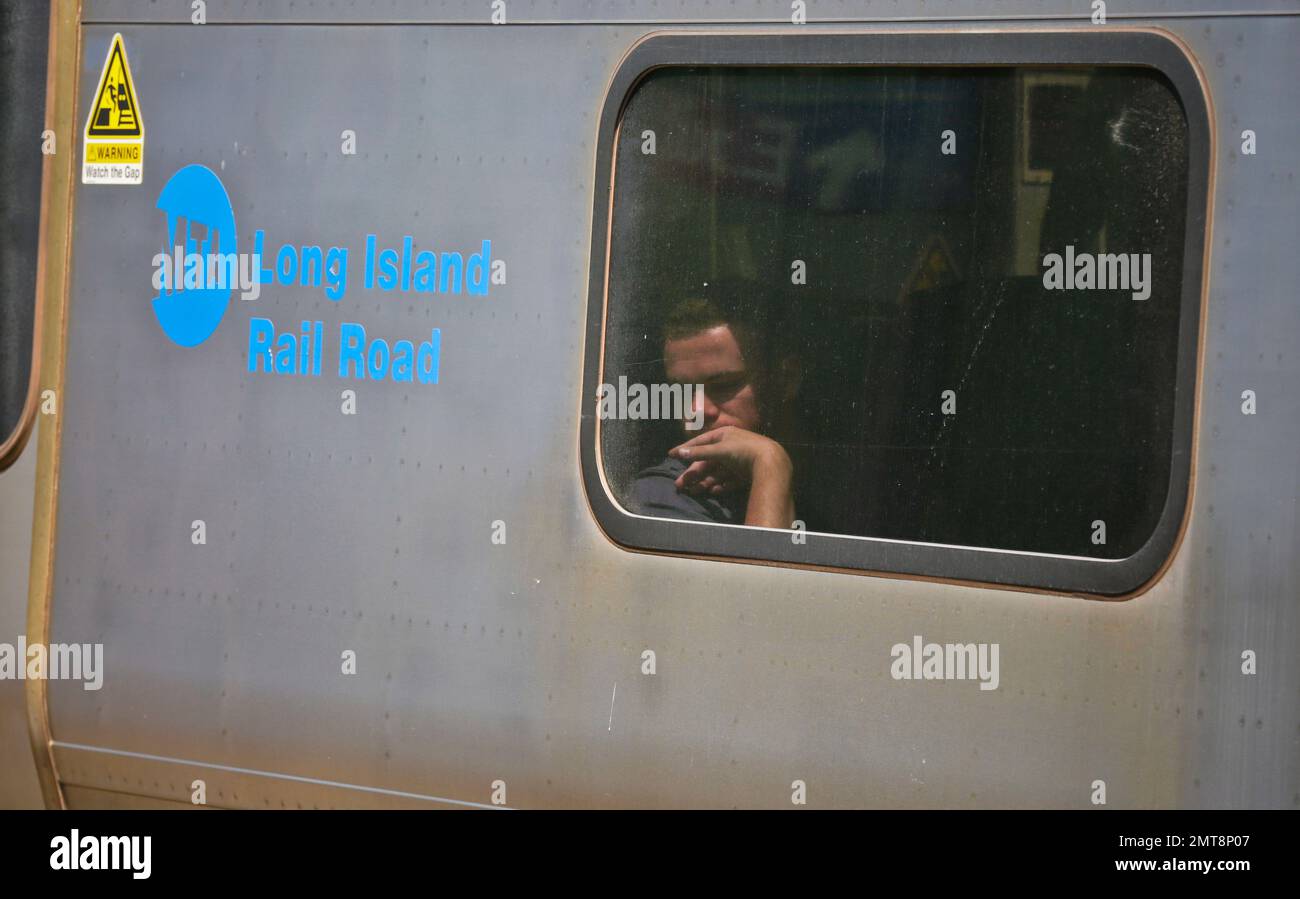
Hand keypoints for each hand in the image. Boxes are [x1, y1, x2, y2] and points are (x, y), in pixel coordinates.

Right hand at [669, 426, 794, 528]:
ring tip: (693, 491)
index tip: (671, 455)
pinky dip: (721, 485)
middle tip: (679, 484)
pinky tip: (714, 491)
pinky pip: (729, 480)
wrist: (771, 463)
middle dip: (694, 473)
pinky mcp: (746, 473)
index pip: (700, 441)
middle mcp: (731, 446)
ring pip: (717, 472)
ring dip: (705, 482)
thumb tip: (678, 453)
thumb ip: (699, 453)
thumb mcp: (719, 449)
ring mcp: (738, 460)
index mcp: (724, 435)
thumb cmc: (744, 450)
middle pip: (708, 461)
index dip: (686, 448)